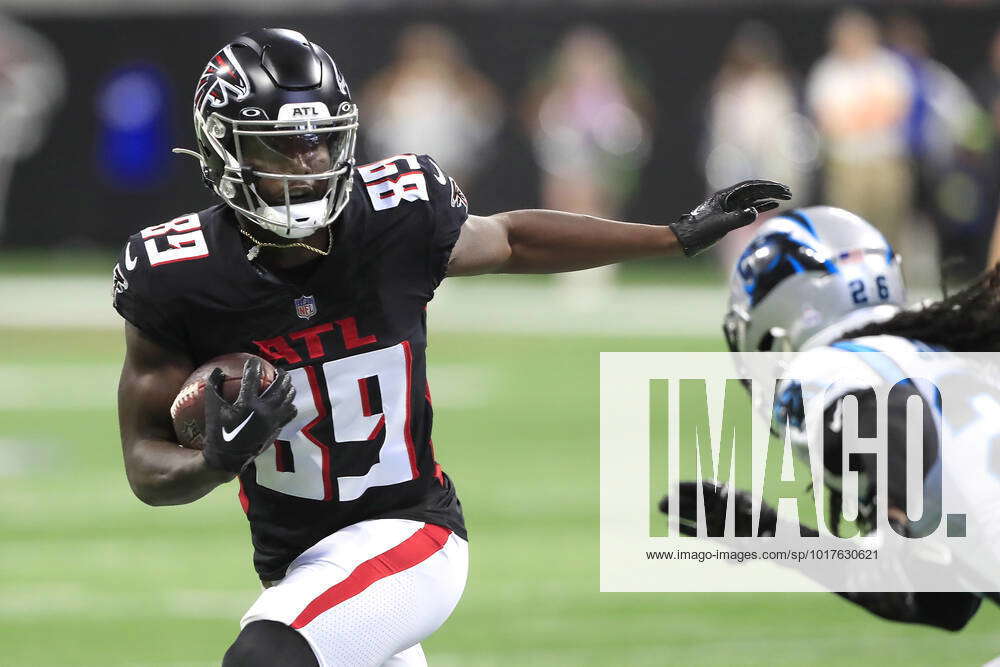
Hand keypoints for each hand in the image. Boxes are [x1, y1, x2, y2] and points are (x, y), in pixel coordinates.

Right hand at [202, 358, 296, 474]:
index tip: (254, 361)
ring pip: (288, 398)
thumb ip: (213, 386)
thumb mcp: (212, 408)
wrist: (228, 456)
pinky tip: (288, 402)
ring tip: (286, 382)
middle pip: (279, 386)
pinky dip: (290, 406)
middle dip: (281, 375)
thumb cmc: (217, 431)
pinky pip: (289, 414)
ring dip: (288, 387)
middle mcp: (263, 410)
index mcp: (247, 404)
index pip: (253, 378)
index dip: (254, 367)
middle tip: (279, 370)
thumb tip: (218, 369)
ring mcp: (272, 420)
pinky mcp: (276, 428)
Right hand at [659, 481, 776, 536]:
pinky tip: (671, 524)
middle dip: (677, 500)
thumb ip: (739, 499)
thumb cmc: (766, 519)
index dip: (688, 486)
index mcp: (727, 495)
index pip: (703, 488)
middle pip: (694, 501)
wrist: (776, 539)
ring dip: (677, 511)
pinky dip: (685, 527)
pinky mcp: (717, 537)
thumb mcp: (755, 505)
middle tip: (661, 501)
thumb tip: (725, 491)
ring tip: (660, 507)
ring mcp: (717, 522)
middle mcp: (719, 508)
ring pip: (693, 514)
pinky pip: (697, 531)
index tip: (674, 485)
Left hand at [669, 180, 790, 255]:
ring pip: (753, 198)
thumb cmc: (699, 232)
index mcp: (725, 196)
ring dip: (769, 198)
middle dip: (772, 190)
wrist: (684, 240)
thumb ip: (738, 218)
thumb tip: (755, 212)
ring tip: (785, 198)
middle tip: (789, 192)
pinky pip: (748, 208)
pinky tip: (771, 207)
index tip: (783, 189)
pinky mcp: (728, 216)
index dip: (768, 187)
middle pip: (754, 190)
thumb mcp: (720, 226)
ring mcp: (729, 207)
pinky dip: (761, 206)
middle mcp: (728, 199)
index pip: (751, 187)